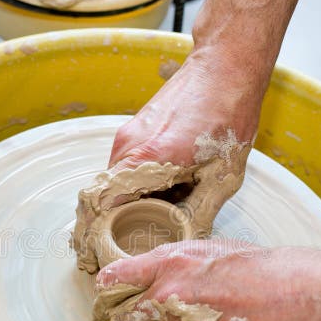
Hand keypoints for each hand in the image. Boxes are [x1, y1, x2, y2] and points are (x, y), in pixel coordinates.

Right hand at [72, 49, 260, 272]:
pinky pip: (121, 166)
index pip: (99, 204)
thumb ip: (200, 211)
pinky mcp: (134, 130)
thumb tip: (185, 239)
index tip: (94, 253)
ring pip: (110, 181)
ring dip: (116, 205)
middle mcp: (127, 146)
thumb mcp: (224, 176)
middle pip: (100, 195)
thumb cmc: (228, 116)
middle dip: (100, 225)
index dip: (92, 232)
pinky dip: (127, 186)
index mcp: (146, 159)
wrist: (224, 68)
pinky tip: (147, 198)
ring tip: (132, 228)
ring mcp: (128, 136)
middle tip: (108, 250)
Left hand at [93, 239, 320, 320]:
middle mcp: (171, 302)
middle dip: (132, 317)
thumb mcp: (229, 252)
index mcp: (174, 264)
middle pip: (124, 319)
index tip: (113, 292)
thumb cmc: (288, 272)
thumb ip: (190, 265)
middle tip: (149, 314)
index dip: (111, 287)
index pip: (113, 280)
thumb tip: (169, 276)